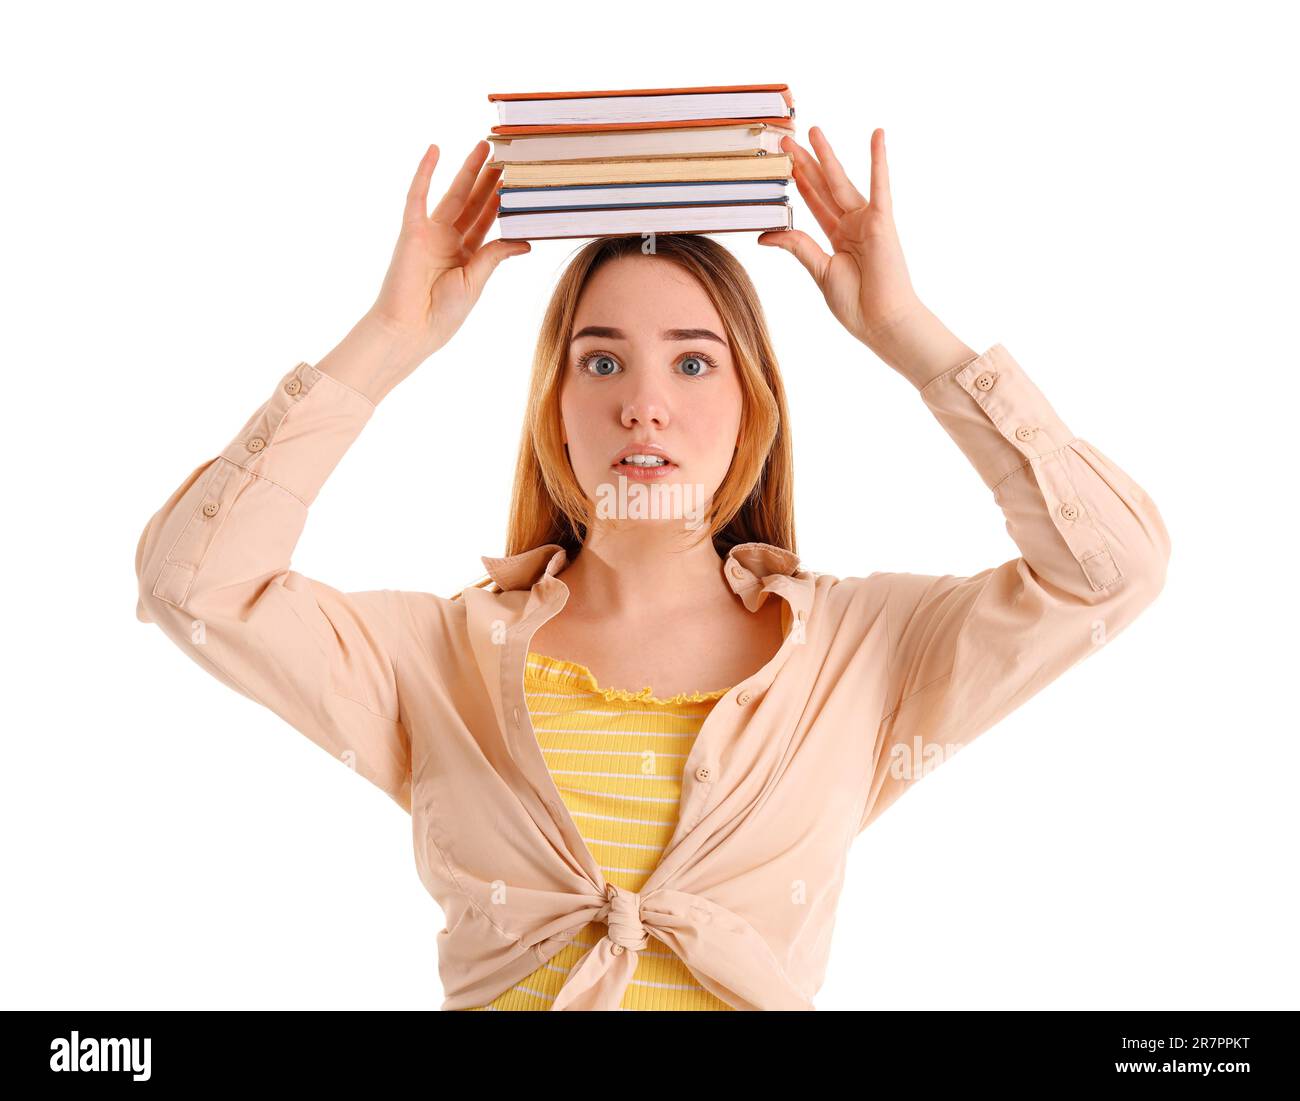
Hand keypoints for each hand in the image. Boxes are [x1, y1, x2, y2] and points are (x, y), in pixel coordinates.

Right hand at [368, 141, 530, 364]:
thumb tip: (525, 241)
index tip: (517, 180)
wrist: (411, 329)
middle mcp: (448, 241)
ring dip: (467, 170)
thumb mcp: (477, 281)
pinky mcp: (411, 230)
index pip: (487, 221)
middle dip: (488, 180)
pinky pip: (418, 195)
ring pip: (453, 194)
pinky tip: (435, 150)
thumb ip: (496, 255)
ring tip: (483, 147)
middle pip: (473, 202)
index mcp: (466, 256)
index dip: (500, 200)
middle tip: (504, 155)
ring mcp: (430, 233)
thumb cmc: (443, 314)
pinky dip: (425, 172)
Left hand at [759, 127, 925, 350]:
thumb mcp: (820, 270)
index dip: (797, 181)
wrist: (881, 321)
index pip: (813, 202)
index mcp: (838, 237)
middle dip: (803, 162)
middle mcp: (852, 224)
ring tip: (813, 130)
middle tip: (785, 139)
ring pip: (841, 181)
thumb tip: (764, 235)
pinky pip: (880, 186)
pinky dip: (878, 161)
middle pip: (822, 186)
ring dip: (827, 155)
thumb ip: (797, 246)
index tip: (781, 161)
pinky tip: (877, 135)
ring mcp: (867, 220)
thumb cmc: (857, 303)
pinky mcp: (882, 221)